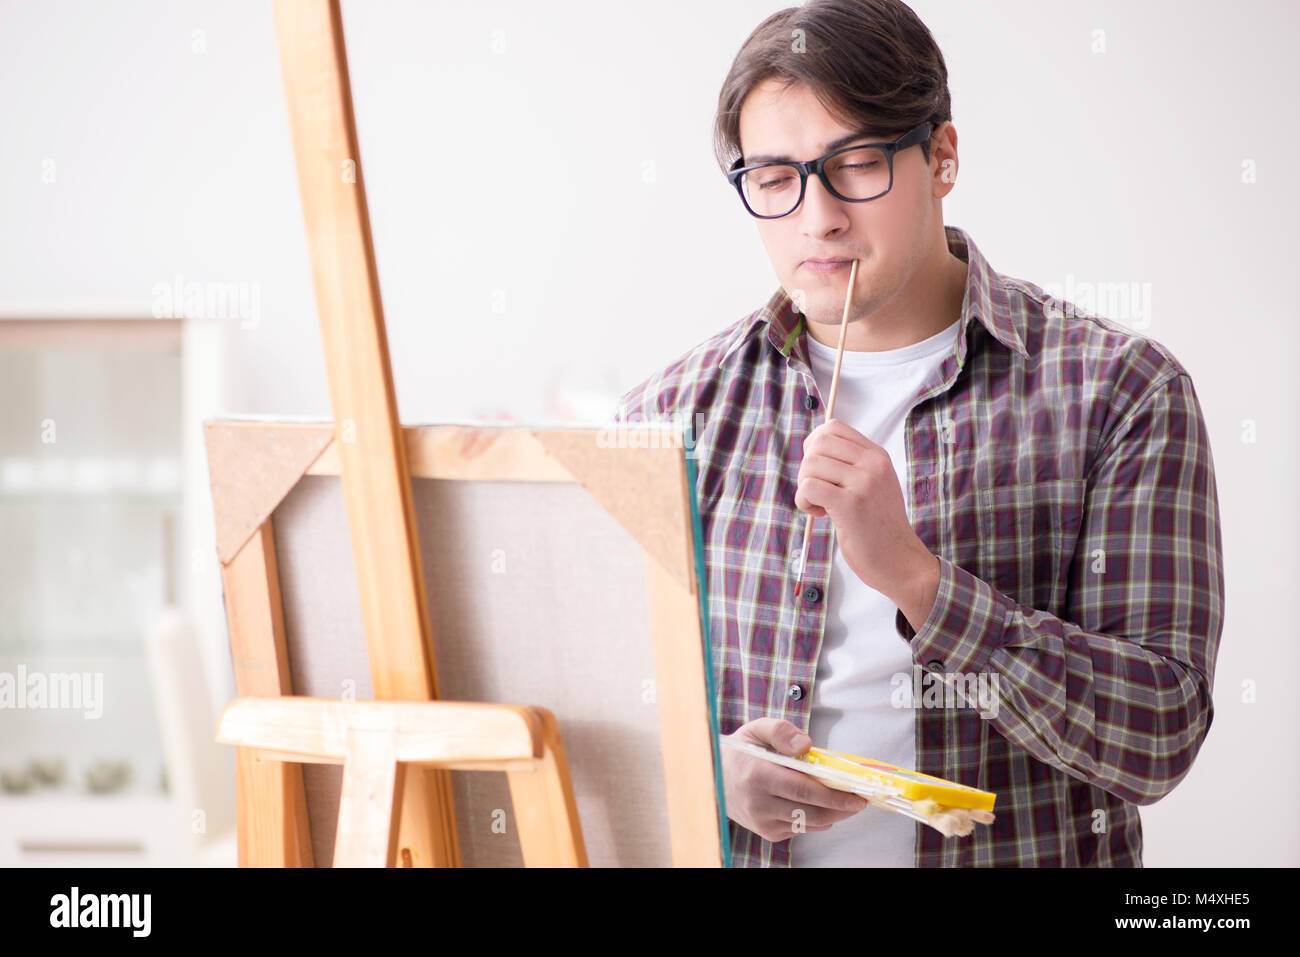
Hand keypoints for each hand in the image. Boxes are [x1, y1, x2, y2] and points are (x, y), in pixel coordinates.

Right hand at [721, 717, 870, 842]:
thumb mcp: (757, 730)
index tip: (857, 795)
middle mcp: (758, 803)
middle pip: (810, 812)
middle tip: (860, 801)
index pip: (803, 790)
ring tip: (846, 803)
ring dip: (832, 815)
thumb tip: (806, 745)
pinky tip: (820, 807)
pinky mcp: (766, 833)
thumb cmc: (740, 752)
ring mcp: (761, 822)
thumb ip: (781, 731)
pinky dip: (815, 820)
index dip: (834, 796)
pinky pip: (799, 829)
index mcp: (757, 775)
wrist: (712, 777)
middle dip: (840, 808)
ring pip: (808, 825)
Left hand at [794, 417, 932, 600]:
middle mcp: (872, 464)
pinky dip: (804, 501)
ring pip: (810, 465)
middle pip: (818, 443)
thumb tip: (812, 446)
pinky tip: (818, 514)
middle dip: (807, 467)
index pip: (833, 427)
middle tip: (817, 490)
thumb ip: (850, 463)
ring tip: (820, 505)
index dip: (815, 445)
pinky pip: (809, 487)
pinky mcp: (850, 504)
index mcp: (877, 455)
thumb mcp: (872, 483)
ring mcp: (863, 483)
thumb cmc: (877, 524)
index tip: (819, 469)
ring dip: (804, 487)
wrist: (897, 558)